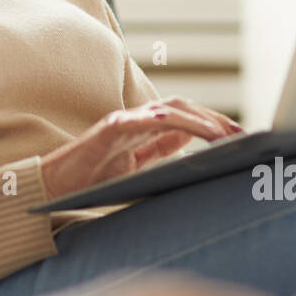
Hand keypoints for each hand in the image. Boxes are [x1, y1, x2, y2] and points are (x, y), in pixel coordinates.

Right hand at [41, 97, 243, 200]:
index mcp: (143, 130)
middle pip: (181, 108)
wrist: (54, 187)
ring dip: (197, 119)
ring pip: (167, 110)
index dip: (212, 122)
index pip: (184, 118)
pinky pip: (140, 120)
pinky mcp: (109, 129)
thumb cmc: (91, 180)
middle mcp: (135, 121)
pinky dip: (163, 121)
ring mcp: (122, 122)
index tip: (239, 135)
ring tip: (221, 133)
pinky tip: (183, 127)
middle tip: (241, 133)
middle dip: (213, 117)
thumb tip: (190, 143)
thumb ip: (159, 151)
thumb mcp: (136, 168)